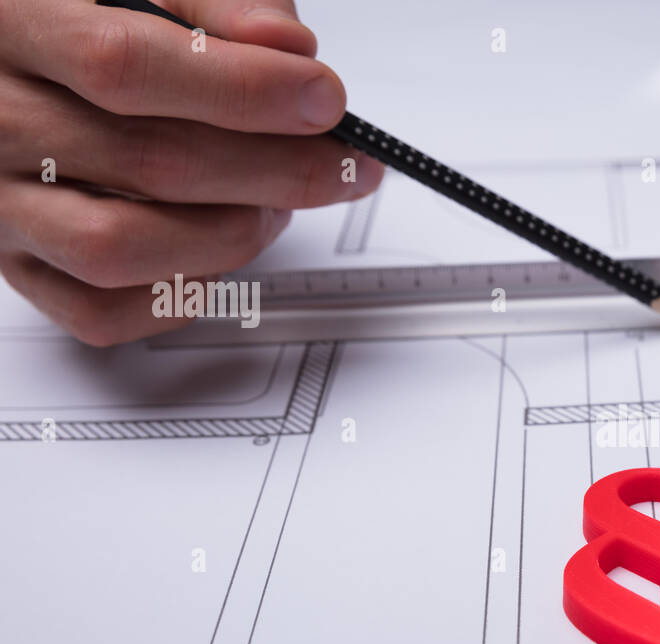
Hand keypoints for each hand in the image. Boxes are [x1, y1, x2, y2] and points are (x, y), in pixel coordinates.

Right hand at [0, 0, 383, 344]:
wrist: (23, 64)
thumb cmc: (94, 23)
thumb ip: (219, 7)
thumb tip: (289, 49)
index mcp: (13, 22)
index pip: (125, 63)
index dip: (242, 90)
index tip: (323, 99)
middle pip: (147, 163)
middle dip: (274, 169)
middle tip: (341, 164)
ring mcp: (1, 203)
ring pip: (119, 249)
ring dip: (230, 235)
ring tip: (275, 204)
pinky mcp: (21, 267)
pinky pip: (103, 312)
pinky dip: (182, 293)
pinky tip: (218, 248)